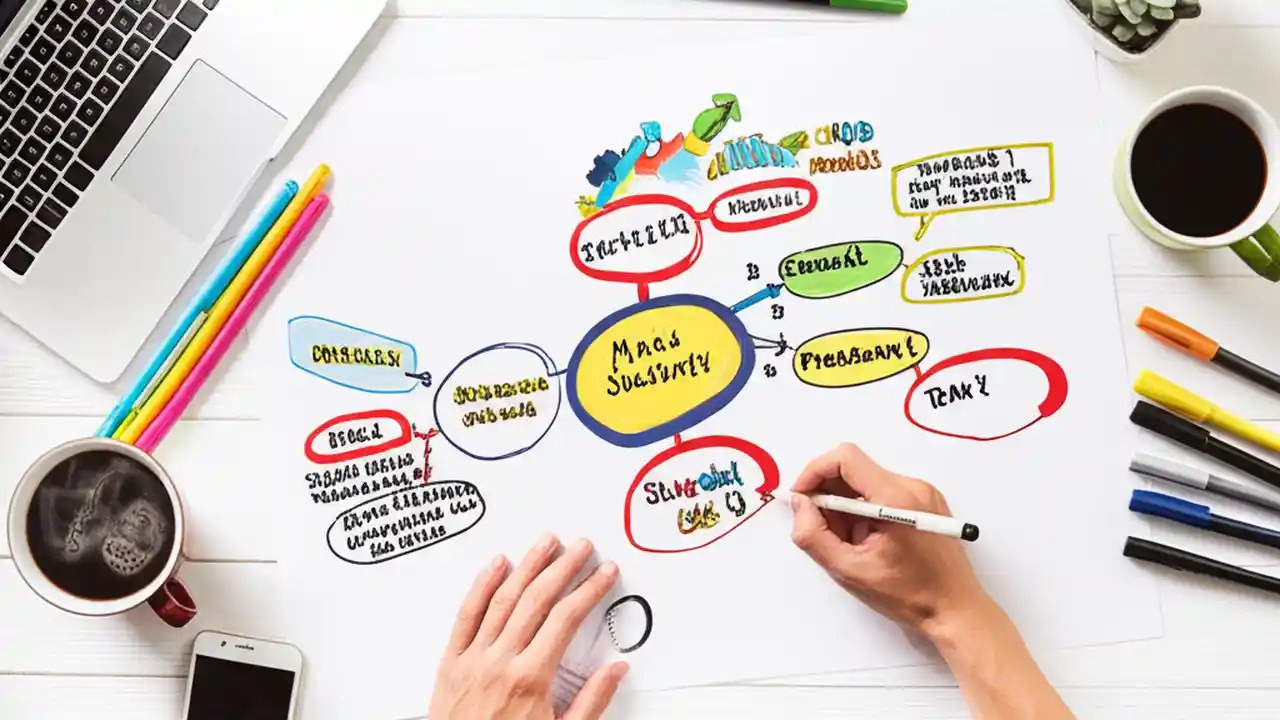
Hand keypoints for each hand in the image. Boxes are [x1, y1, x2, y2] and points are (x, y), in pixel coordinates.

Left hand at [429, 536, 628, 719]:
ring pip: (503, 599)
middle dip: (563, 568)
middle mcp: (500, 663)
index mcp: (530, 679)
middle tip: (582, 547)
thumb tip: (616, 669)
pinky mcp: (449, 664)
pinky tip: (496, 566)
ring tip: (546, 543)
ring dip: (527, 566)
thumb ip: (590, 702)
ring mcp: (472, 660)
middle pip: (537, 600)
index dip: (589, 590)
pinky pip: (465, 616)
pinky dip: (481, 586)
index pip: (566, 619)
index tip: (604, 573)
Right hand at [791, 444, 1074, 719]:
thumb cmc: (906, 595)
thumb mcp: (849, 570)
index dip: (815, 472)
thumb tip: (800, 504)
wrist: (956, 610)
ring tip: (851, 543)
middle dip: (829, 495)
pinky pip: (883, 492)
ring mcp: (923, 492)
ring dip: (846, 506)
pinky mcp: (926, 501)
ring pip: (866, 482)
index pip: (845, 458)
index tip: (801, 498)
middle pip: (854, 469)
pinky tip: (868, 541)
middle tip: (824, 531)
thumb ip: (814, 535)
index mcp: (896, 499)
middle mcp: (912, 486)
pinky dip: (864, 510)